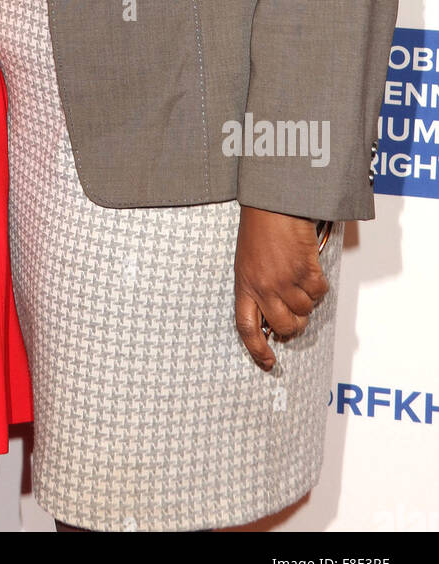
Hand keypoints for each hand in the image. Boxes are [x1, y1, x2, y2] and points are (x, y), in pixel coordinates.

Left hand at [234, 206, 328, 371]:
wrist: (273, 202)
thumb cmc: (259, 227)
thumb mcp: (247, 262)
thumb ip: (256, 287)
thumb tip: (273, 312)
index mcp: (244, 284)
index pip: (246, 327)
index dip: (256, 349)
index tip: (267, 361)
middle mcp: (263, 287)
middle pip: (283, 325)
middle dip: (294, 325)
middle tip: (296, 314)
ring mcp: (285, 280)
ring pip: (304, 311)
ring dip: (307, 301)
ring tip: (301, 281)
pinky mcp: (305, 271)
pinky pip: (319, 293)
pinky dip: (319, 286)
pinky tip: (311, 271)